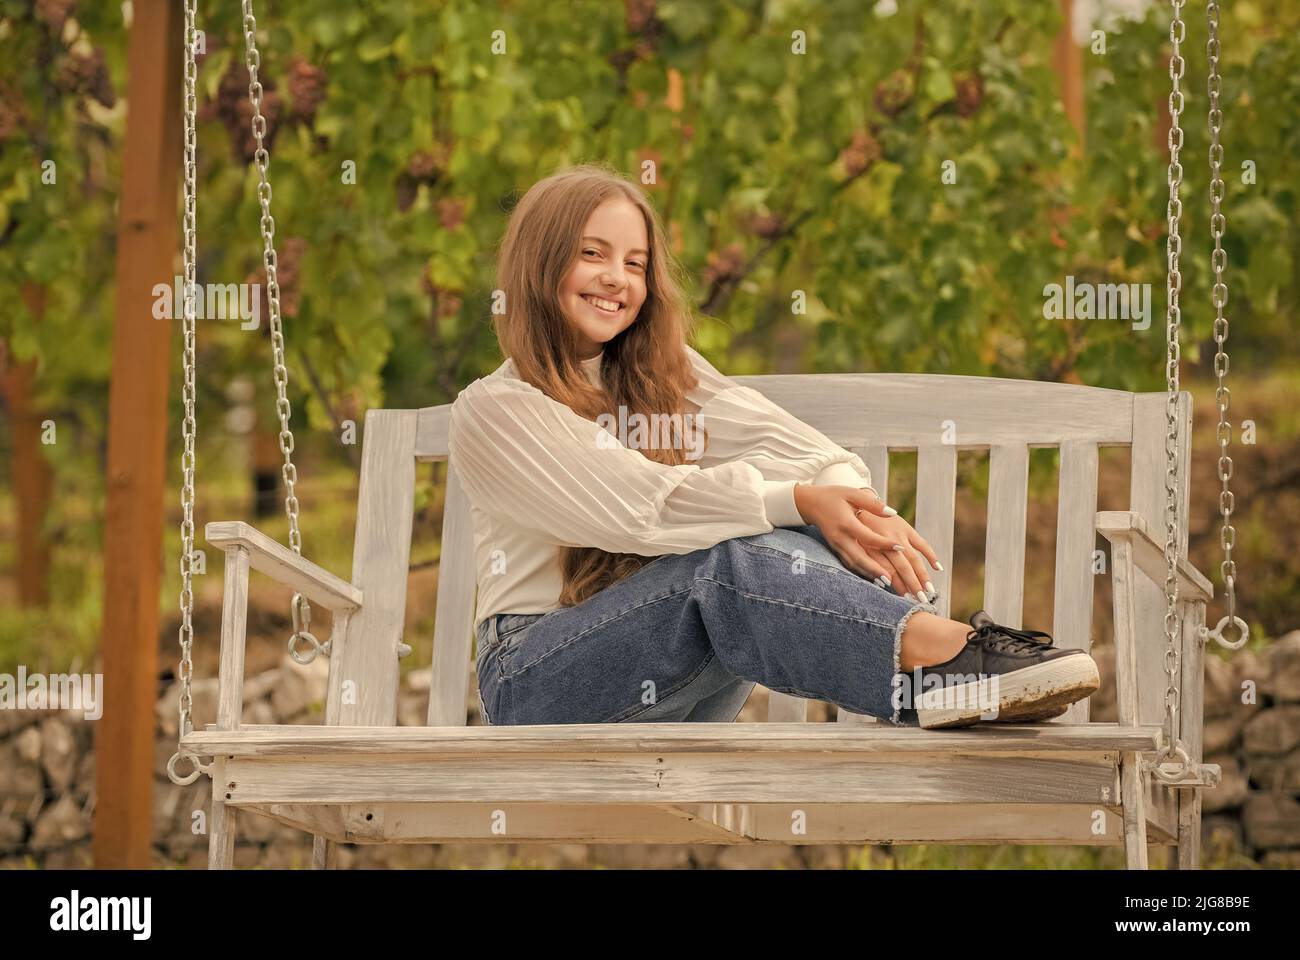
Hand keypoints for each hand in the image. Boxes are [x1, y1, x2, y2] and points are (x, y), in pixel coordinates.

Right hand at [793, 484, 940, 601]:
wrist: (810, 503)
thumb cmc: (834, 496)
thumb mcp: (852, 493)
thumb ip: (872, 504)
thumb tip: (893, 514)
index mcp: (846, 523)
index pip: (868, 536)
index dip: (884, 543)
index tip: (901, 547)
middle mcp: (840, 537)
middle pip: (859, 557)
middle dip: (875, 569)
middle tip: (893, 578)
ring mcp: (836, 546)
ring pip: (854, 564)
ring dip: (869, 574)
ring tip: (886, 583)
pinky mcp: (835, 550)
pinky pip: (849, 564)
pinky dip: (861, 572)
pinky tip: (873, 579)